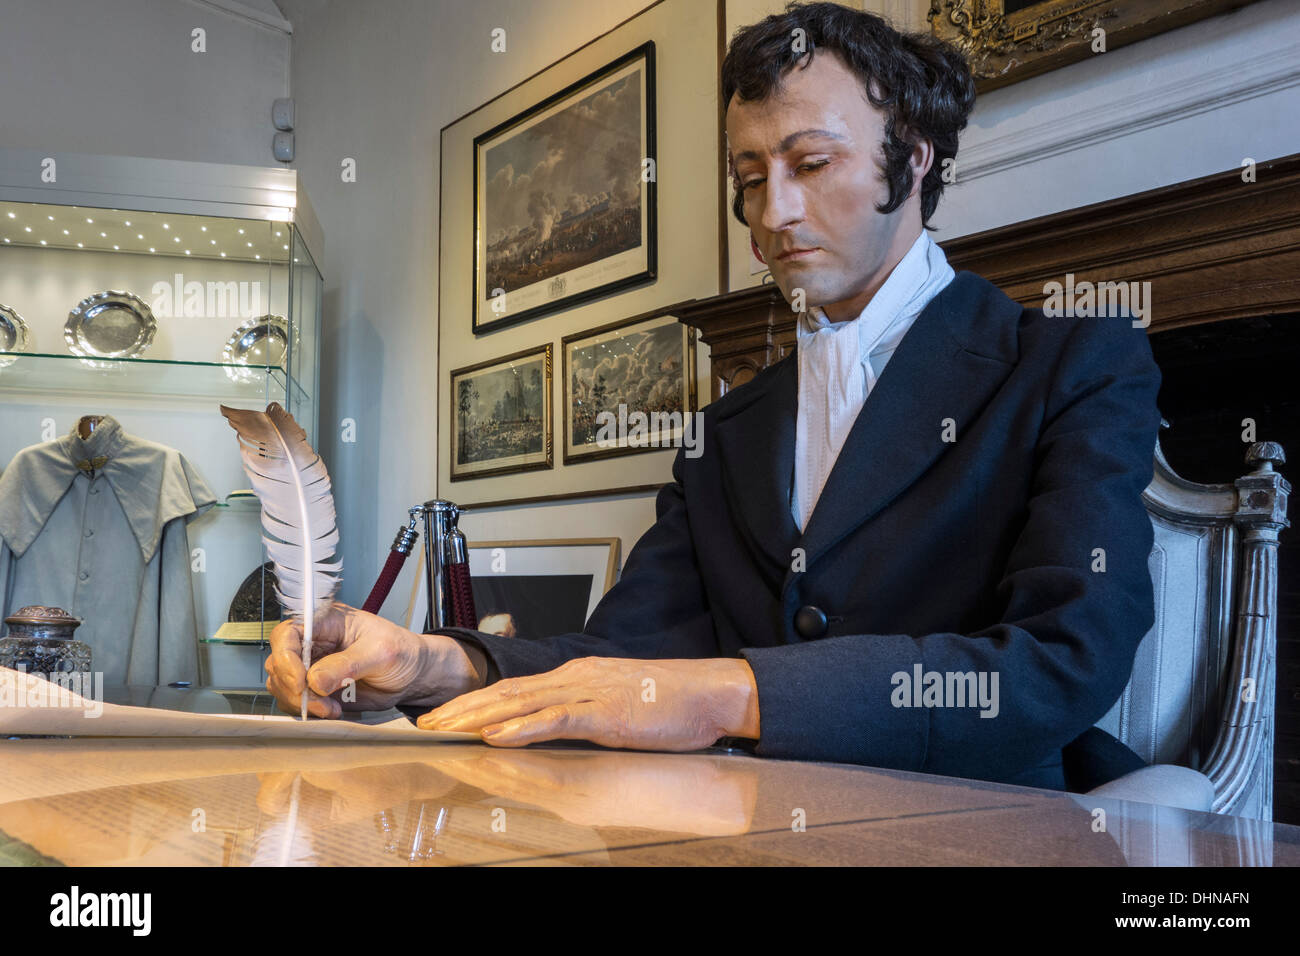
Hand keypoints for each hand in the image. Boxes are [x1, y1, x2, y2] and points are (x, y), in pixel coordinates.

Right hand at [265, 602, 479, 717]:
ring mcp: (311, 666)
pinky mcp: (315, 689)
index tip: (300, 682)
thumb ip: (347, 664)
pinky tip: (333, 711)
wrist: (412, 674)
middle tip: (321, 703)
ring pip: (282, 685)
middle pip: (278, 662)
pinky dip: (308, 711)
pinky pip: (295, 702)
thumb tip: (314, 680)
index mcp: (326, 621)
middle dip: (294, 687)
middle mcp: (314, 642)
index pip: (288, 633)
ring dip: (301, 703)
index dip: (286, 657)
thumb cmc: (402, 652)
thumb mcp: (381, 652)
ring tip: (332, 708)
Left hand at [416, 656, 759, 750]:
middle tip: (425, 723)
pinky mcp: (606, 713)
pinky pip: (556, 720)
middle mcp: (575, 678)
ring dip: (479, 717)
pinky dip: (521, 727)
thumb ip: (582, 716)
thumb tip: (551, 731)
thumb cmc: (669, 703)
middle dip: (462, 708)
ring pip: (522, 703)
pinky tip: (496, 736)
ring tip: (445, 728)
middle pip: (506, 692)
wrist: (710, 693)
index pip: (514, 689)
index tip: (443, 716)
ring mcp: (589, 693)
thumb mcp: (616, 708)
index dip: (474, 702)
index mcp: (576, 677)